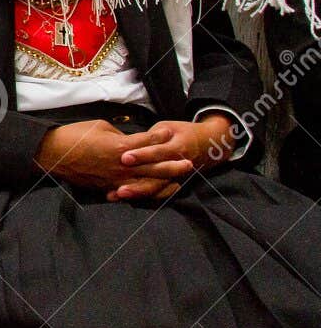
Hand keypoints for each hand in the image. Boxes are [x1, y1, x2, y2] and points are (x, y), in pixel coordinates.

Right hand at [34, 120, 193, 200]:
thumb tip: (129, 140)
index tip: (169, 133)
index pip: (147, 142)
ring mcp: (115, 178)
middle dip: (172, 165)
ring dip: (163, 183)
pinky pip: (129, 192)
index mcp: (120, 146)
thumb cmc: (74, 136)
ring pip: (145, 182)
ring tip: (179, 183)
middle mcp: (122, 165)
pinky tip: (152, 193)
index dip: (159, 137)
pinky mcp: (107, 187)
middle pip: (154, 166)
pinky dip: (143, 193)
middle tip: (188, 163)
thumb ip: (119, 135)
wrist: (52, 154)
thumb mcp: (99, 127)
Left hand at [108, 116, 237, 200]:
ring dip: (138, 193)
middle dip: (137, 184)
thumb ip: (151, 136)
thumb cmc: (182, 132)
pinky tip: (127, 200)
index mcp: (177, 147)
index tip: (124, 158)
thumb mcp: (168, 127)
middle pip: (157, 177)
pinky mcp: (175, 184)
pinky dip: (144, 198)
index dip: (141, 155)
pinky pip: (160, 194)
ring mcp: (177, 178)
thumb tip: (129, 141)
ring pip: (158, 189)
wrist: (210, 144)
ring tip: (117, 196)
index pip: (158, 152)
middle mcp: (178, 166)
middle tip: (118, 188)